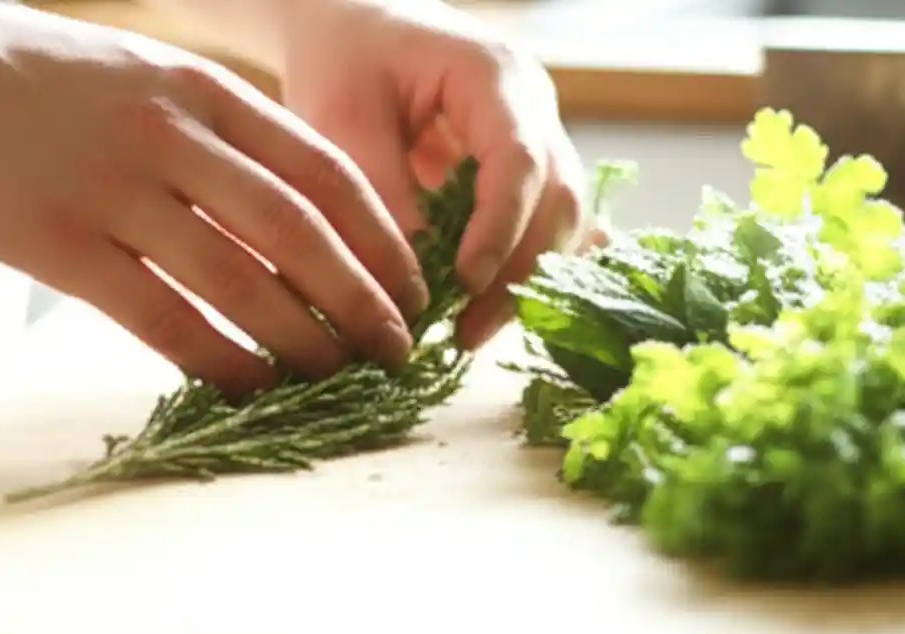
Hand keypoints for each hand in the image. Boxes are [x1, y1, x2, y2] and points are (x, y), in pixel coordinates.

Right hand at [0, 0, 427, 395]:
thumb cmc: (56, 82)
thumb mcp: (158, 78)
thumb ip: (230, 134)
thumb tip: (309, 216)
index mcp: (207, 93)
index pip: (325, 173)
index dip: (381, 240)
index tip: (412, 288)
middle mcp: (173, 137)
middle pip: (297, 231)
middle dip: (360, 299)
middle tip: (396, 350)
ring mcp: (116, 189)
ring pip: (237, 280)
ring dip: (300, 339)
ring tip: (337, 378)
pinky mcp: (61, 245)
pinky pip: (160, 317)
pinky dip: (218, 359)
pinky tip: (251, 386)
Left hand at [269, 0, 587, 349]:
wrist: (352, 27)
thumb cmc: (343, 59)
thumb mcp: (343, 120)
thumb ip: (382, 192)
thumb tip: (416, 282)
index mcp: (496, 77)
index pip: (520, 162)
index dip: (499, 230)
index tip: (463, 285)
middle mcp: (535, 108)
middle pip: (558, 199)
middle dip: (519, 272)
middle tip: (466, 332)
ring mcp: (540, 139)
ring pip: (562, 221)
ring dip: (523, 280)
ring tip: (469, 332)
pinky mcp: (526, 172)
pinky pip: (543, 226)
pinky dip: (521, 269)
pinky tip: (495, 310)